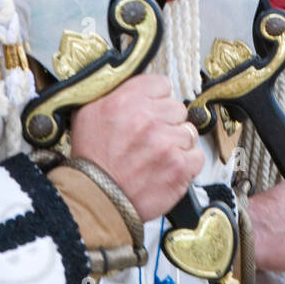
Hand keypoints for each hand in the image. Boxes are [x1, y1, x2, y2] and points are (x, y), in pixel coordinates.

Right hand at [68, 74, 204, 221]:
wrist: (95, 200)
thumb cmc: (91, 161)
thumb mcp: (88, 113)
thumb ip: (114, 93)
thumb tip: (132, 83)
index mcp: (126, 100)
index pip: (162, 84)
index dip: (156, 99)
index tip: (151, 110)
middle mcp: (148, 118)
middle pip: (177, 107)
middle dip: (167, 122)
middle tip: (151, 138)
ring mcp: (167, 142)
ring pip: (188, 131)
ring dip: (176, 143)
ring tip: (156, 156)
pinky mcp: (180, 167)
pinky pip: (197, 155)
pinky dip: (186, 163)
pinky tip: (168, 168)